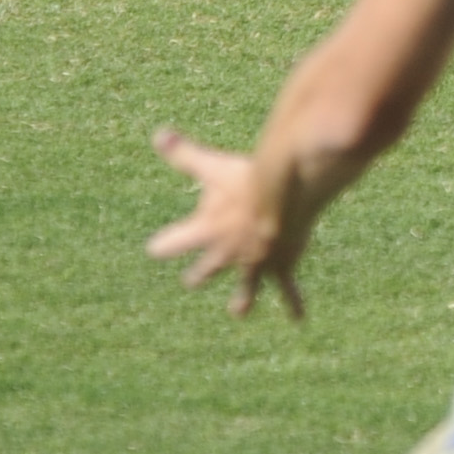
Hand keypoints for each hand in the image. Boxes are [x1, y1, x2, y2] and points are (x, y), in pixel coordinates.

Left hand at [147, 126, 306, 319]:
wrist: (283, 201)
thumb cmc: (245, 182)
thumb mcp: (213, 166)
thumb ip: (183, 153)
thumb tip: (157, 133)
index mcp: (204, 232)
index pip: (172, 243)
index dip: (164, 244)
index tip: (155, 249)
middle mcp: (224, 254)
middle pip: (205, 270)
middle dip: (199, 274)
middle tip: (191, 280)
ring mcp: (252, 264)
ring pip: (244, 287)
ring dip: (242, 299)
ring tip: (239, 310)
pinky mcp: (279, 268)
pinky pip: (287, 291)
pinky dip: (293, 304)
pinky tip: (297, 319)